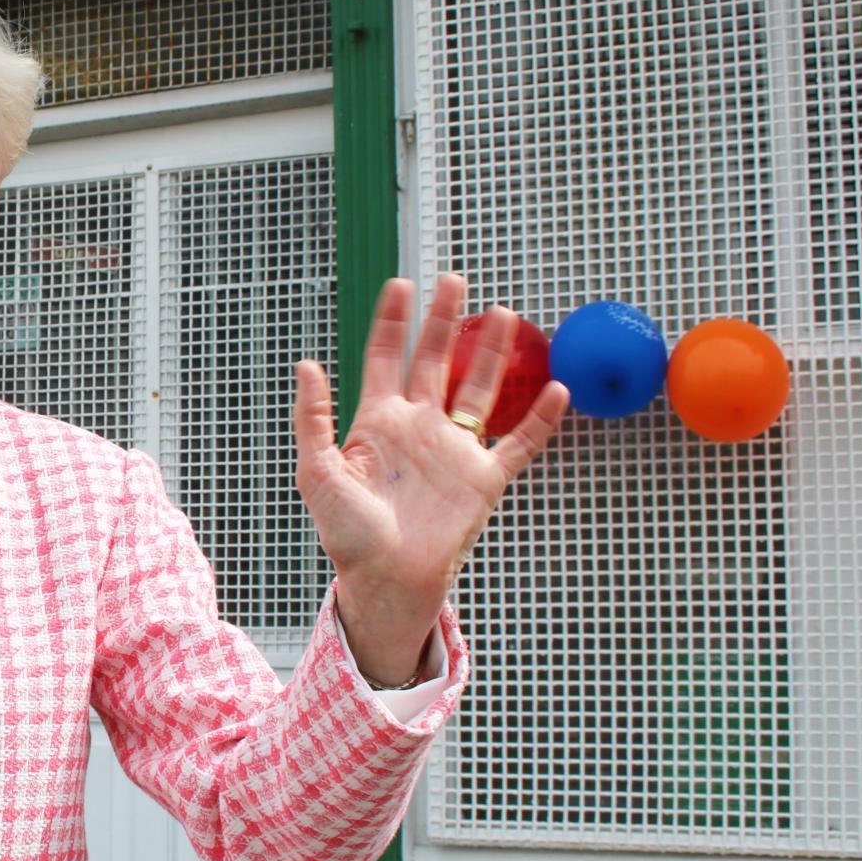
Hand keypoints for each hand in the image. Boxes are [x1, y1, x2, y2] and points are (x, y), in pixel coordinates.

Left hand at [293, 274, 568, 685]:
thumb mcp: (318, 471)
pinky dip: (540, 418)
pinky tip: (555, 388)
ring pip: (479, 389)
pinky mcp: (483, 479)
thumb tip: (306, 364)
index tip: (400, 285)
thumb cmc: (347, 533)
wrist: (385, 580)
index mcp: (376, 423)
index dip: (392, 322)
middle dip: (443, 321)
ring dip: (491, 354)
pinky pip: (519, 443)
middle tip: (454, 280)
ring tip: (502, 313)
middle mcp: (418, 428)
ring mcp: (453, 451)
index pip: (384, 359)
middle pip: (434, 361)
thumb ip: (313, 417)